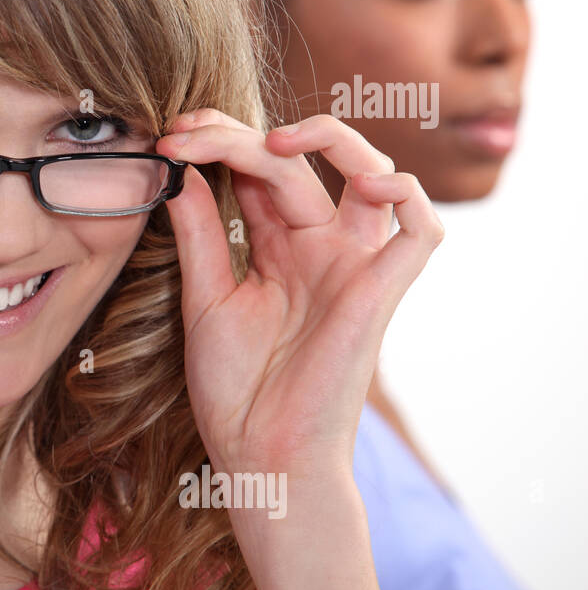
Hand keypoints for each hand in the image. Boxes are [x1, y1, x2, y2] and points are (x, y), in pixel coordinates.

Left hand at [155, 110, 443, 483]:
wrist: (259, 456)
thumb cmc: (234, 389)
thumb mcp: (205, 299)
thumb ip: (199, 235)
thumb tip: (176, 171)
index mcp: (277, 248)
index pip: (257, 172)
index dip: (219, 143)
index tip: (171, 137)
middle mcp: (319, 247)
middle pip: (295, 165)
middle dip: (240, 138)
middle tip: (188, 133)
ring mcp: (354, 265)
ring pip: (372, 174)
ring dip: (330, 140)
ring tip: (272, 141)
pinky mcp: (382, 291)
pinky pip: (419, 230)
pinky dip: (406, 195)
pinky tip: (364, 180)